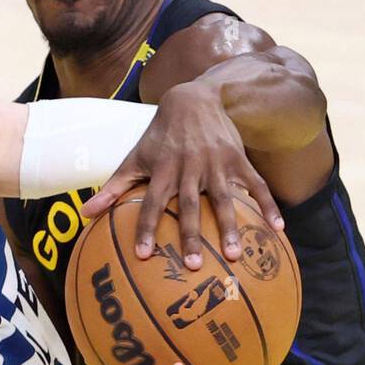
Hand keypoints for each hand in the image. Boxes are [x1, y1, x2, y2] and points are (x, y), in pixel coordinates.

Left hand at [80, 79, 282, 268]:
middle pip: (190, 207)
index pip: (153, 203)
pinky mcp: (238, 159)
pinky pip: (256, 185)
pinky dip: (268, 206)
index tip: (144, 255)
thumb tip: (86, 214)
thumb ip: (113, 188)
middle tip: (192, 265)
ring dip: (229, 228)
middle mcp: (190, 168)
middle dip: (191, 235)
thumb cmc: (160, 136)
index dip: (147, 228)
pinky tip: (278, 230)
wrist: (193, 98)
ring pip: (224, 200)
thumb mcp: (135, 157)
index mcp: (164, 170)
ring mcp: (217, 164)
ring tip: (233, 255)